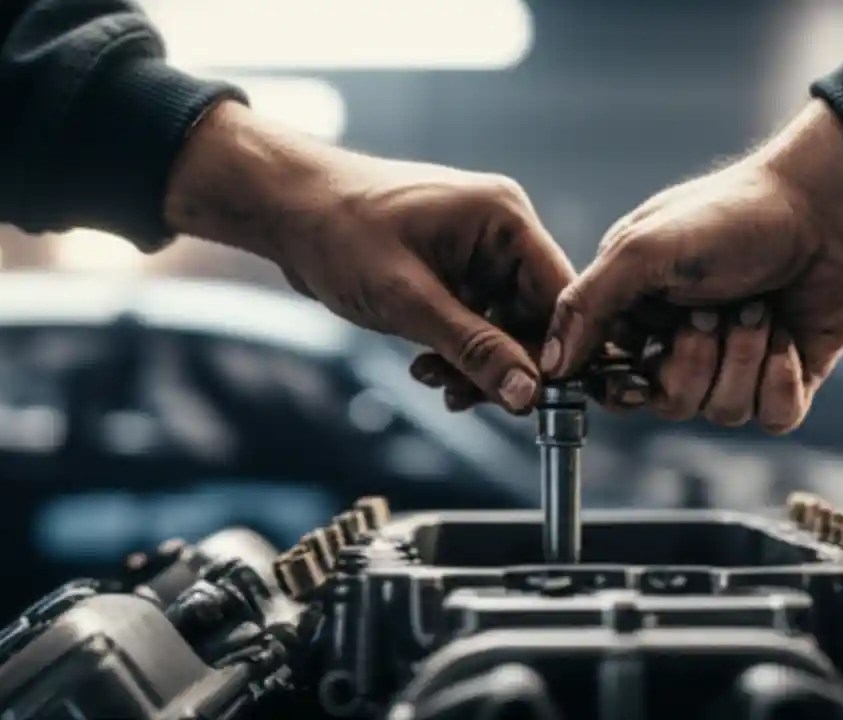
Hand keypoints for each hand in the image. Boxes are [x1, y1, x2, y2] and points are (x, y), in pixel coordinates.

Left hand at [164, 101, 572, 412]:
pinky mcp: (453, 270)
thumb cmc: (339, 231)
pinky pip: (475, 321)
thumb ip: (474, 348)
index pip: (559, 294)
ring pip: (502, 327)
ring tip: (435, 380)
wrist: (283, 207)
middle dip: (504, 364)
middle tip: (468, 397)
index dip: (554, 350)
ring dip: (475, 363)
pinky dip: (457, 351)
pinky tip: (428, 368)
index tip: (536, 398)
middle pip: (533, 317)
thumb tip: (527, 394)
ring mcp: (476, 251)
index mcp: (504, 218)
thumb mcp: (409, 300)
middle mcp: (499, 231)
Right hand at [542, 102, 842, 431]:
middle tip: (713, 309)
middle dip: (693, 359)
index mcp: (640, 311)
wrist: (827, 208)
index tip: (640, 367)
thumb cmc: (734, 214)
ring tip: (758, 310)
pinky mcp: (786, 375)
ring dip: (741, 359)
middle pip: (666, 402)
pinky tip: (785, 337)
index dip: (623, 383)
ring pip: (720, 412)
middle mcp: (683, 341)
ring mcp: (736, 361)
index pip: (611, 378)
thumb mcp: (645, 249)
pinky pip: (774, 418)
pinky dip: (780, 382)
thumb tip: (552, 361)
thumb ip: (589, 304)